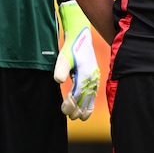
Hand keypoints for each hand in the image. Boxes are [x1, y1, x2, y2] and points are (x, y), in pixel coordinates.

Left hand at [54, 0, 99, 120]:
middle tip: (71, 117)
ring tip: (81, 117)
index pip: (78, 95)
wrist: (80, 34)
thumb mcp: (64, 57)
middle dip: (79, 110)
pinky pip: (93, 91)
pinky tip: (86, 104)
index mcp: (85, 74)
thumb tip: (59, 81)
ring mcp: (94, 76)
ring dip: (86, 107)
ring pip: (91, 96)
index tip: (64, 111)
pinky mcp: (94, 74)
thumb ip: (61, 69)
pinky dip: (90, 100)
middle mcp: (92, 77)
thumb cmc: (71, 46)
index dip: (71, 105)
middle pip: (86, 99)